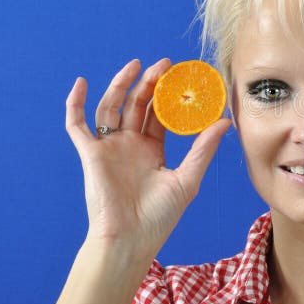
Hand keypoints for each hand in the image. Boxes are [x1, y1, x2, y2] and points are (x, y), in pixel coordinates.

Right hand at [65, 58, 230, 255]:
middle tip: (164, 64)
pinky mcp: (90, 154)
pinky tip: (83, 83)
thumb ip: (204, 148)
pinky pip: (77, 125)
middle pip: (137, 105)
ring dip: (120, 85)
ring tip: (135, 65)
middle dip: (149, 83)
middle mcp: (129, 145)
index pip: (159, 114)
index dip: (169, 95)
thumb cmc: (160, 216)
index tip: (182, 76)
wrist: (131, 239)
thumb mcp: (188, 177)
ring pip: (111, 107)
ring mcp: (109, 147)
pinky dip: (76, 103)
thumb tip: (226, 120)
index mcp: (152, 149)